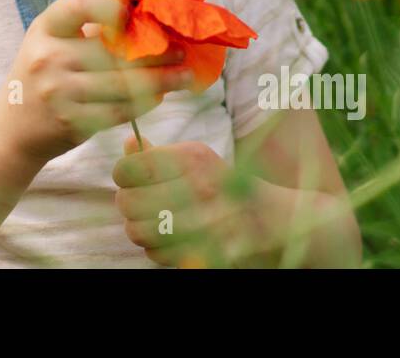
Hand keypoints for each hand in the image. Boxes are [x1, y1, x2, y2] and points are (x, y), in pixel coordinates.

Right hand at [0, 0, 193, 164]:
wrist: (13, 127)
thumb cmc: (42, 75)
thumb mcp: (50, 41)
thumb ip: (86, 28)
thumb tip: (145, 14)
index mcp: (45, 29)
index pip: (78, 5)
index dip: (109, 5)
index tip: (135, 13)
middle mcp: (48, 58)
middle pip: (114, 51)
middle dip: (157, 52)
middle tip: (183, 50)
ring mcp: (59, 93)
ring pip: (123, 84)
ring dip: (161, 80)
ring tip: (184, 76)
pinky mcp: (72, 122)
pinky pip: (119, 111)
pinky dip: (144, 103)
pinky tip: (159, 96)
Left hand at [113, 136, 272, 267]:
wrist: (276, 220)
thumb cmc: (225, 185)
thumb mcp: (198, 160)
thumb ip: (159, 154)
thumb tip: (128, 146)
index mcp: (192, 159)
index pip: (129, 168)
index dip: (123, 175)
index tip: (131, 180)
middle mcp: (199, 188)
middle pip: (128, 202)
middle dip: (128, 205)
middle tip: (139, 205)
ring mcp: (205, 224)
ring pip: (138, 231)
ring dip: (140, 229)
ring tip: (155, 223)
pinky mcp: (208, 252)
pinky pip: (157, 254)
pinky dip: (158, 249)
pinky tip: (172, 239)